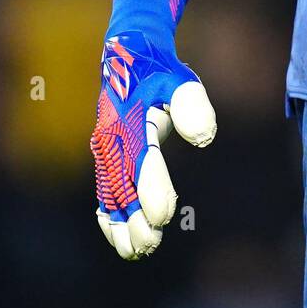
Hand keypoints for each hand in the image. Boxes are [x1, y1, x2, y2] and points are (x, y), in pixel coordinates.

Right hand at [91, 29, 216, 259]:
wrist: (128, 56)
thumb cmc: (161, 72)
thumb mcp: (181, 79)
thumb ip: (192, 106)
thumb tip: (203, 139)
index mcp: (129, 121)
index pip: (140, 162)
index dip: (151, 189)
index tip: (164, 215)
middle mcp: (112, 139)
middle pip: (122, 186)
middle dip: (135, 219)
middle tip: (152, 244)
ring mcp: (105, 150)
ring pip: (110, 195)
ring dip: (121, 225)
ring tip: (139, 251)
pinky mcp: (105, 156)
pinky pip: (103, 191)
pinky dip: (109, 216)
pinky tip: (120, 239)